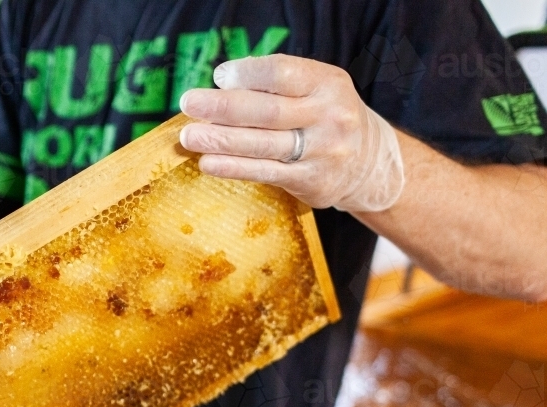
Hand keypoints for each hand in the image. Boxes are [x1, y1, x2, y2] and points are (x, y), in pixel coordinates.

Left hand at [178, 54, 403, 212]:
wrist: (370, 163)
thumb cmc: (325, 117)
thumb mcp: (314, 90)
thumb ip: (274, 84)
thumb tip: (221, 83)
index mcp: (328, 83)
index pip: (282, 72)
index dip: (247, 74)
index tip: (218, 77)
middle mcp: (330, 116)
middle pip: (268, 110)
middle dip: (223, 107)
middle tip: (189, 103)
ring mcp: (323, 151)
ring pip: (264, 144)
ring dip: (221, 140)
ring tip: (189, 136)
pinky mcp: (312, 181)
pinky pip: (266, 173)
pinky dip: (234, 167)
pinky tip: (208, 162)